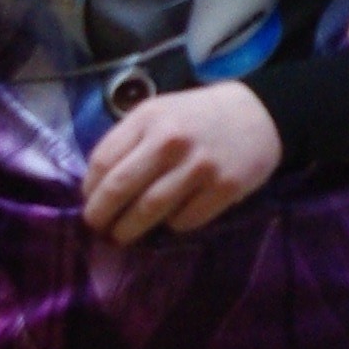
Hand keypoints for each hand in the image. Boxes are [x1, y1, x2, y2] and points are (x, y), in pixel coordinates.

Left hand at [82, 80, 281, 242]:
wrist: (259, 114)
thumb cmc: (198, 116)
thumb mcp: (159, 112)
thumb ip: (129, 140)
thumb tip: (97, 184)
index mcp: (149, 118)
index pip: (104, 161)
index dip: (90, 188)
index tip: (89, 201)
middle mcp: (171, 141)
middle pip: (120, 188)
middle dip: (101, 215)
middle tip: (97, 228)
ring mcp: (199, 166)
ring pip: (149, 210)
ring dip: (129, 229)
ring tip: (122, 236)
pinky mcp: (224, 188)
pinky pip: (186, 220)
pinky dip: (173, 225)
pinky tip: (171, 221)